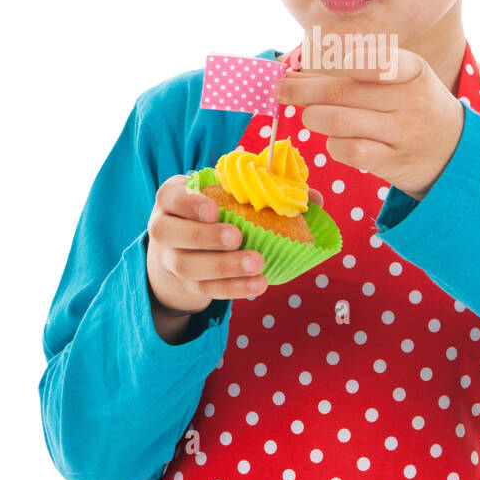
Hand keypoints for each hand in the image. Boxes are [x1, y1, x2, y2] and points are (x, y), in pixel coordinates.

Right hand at [146, 177, 324, 318]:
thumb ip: (265, 190)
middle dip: (204, 236)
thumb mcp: (226, 194)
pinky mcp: (187, 284)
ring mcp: (171, 259)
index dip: (189, 203)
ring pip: (188, 266)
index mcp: (173, 198)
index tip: (214, 209)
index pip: (171, 196)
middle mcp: (164, 227)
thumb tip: (314, 198)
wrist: (181, 250)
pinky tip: (257, 285)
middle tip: (237, 237)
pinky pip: (207, 289)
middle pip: (171, 234)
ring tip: (256, 264)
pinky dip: (234, 289)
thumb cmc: (214, 213)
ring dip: (224, 267)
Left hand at [275, 49, 464, 199]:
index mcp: (413, 71)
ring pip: (342, 121)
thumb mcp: (404, 81)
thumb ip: (359, 74)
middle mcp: (410, 101)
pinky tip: (333, 140)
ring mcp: (402, 133)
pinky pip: (351, 151)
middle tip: (282, 88)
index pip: (382, 61)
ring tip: (309, 116)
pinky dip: (333, 145)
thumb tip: (298, 74)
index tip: (325, 59)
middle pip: (344, 91)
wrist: (455, 150)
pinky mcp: (393, 162)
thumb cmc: (415, 107)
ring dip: (314, 117)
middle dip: (304, 89)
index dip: (353, 59)